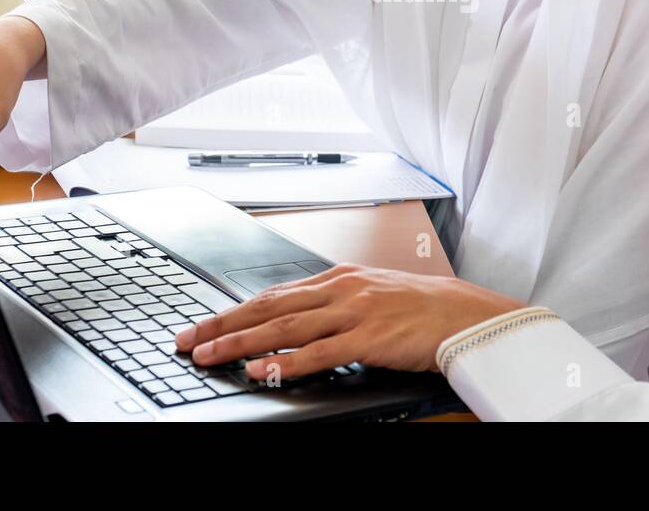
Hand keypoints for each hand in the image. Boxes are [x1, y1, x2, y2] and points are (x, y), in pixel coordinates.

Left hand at [173, 264, 524, 381]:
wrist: (461, 313)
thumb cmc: (416, 307)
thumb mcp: (367, 294)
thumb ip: (329, 304)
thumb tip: (289, 318)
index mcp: (336, 278)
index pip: (270, 295)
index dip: (230, 311)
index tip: (200, 326)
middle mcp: (339, 289)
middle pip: (267, 307)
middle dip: (222, 325)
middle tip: (188, 341)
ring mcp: (354, 312)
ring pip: (285, 327)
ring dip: (242, 343)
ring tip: (211, 356)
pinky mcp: (369, 338)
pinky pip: (320, 353)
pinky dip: (287, 362)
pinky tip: (264, 371)